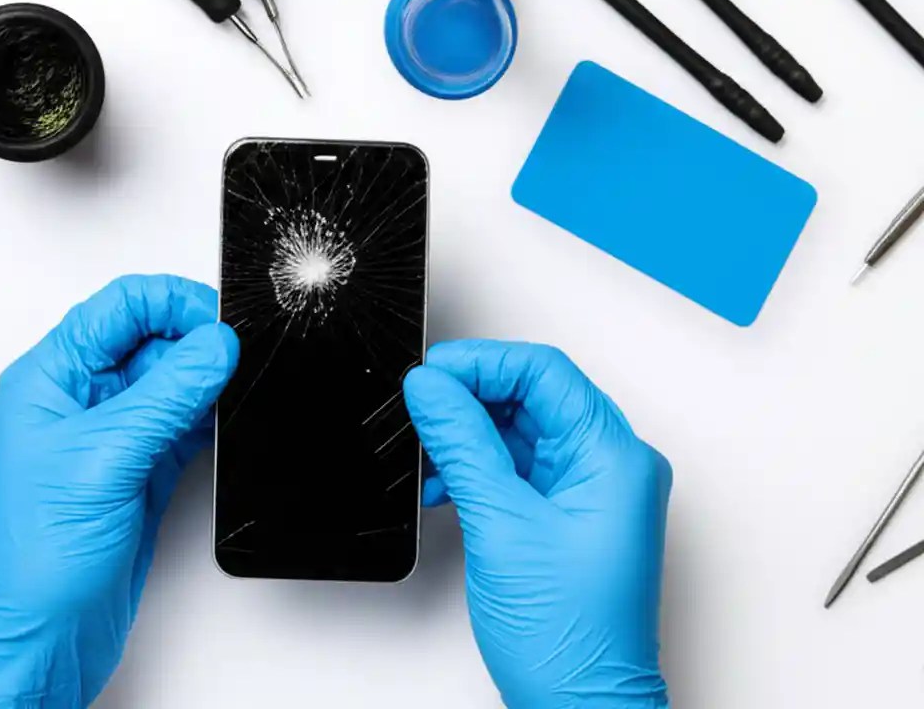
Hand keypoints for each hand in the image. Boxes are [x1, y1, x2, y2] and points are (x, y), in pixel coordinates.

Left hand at [0, 275, 238, 707]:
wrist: (37, 640)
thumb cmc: (31, 560)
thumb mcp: (102, 459)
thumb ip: (164, 396)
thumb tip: (213, 345)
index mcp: (50, 379)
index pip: (119, 307)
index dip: (172, 302)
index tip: (217, 322)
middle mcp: (79, 404)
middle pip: (150, 339)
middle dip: (196, 342)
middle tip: (233, 359)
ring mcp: (112, 441)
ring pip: (172, 385)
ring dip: (206, 383)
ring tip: (232, 393)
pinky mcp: (138, 477)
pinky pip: (182, 429)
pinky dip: (208, 423)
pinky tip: (225, 426)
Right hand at [403, 341, 671, 708]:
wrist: (578, 704)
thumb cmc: (568, 637)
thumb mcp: (501, 525)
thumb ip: (463, 445)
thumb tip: (432, 388)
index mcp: (615, 459)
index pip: (547, 374)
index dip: (483, 364)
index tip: (433, 373)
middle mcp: (612, 468)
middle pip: (535, 397)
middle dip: (472, 398)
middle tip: (422, 406)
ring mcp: (592, 493)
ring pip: (523, 431)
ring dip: (471, 435)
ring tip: (429, 451)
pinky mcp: (568, 516)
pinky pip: (520, 468)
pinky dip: (479, 467)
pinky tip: (446, 482)